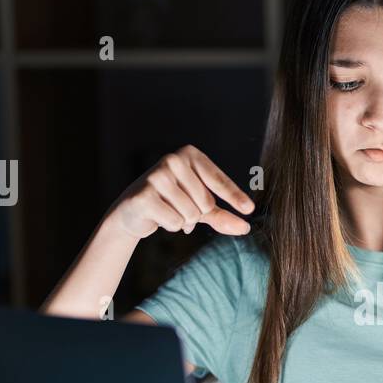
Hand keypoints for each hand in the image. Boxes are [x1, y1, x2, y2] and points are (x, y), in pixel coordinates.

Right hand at [110, 145, 254, 239]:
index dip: (235, 196)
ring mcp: (157, 176)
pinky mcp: (145, 195)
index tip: (249, 209)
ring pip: (191, 214)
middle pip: (205, 202)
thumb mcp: (200, 207)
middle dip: (197, 214)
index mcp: (189, 155)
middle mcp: (173, 160)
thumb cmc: (171, 203)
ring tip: (169, 211)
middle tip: (181, 208)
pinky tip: (158, 216)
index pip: (218, 180)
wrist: (133, 210)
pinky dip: (170, 225)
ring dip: (183, 221)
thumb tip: (245, 228)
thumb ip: (222, 215)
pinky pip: (174, 221)